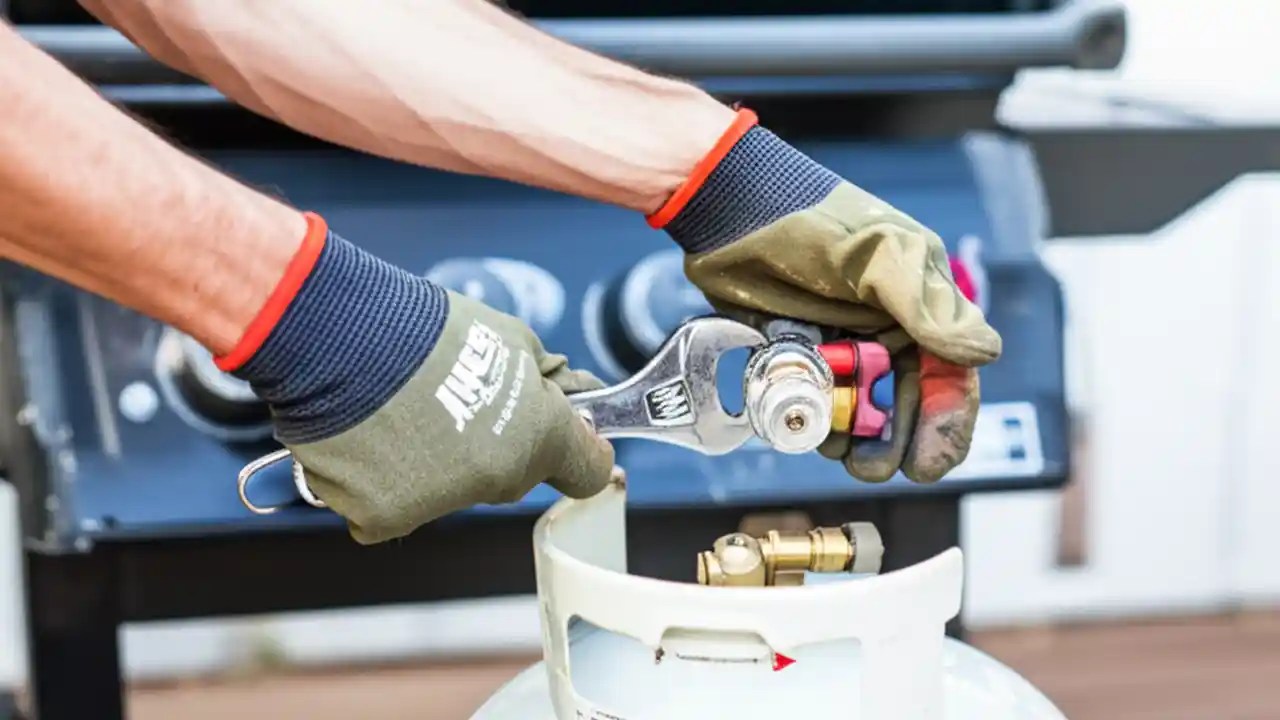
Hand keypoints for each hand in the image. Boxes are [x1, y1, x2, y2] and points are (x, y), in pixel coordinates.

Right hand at [221, 214, 613, 542]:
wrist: (334, 335)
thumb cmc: (419, 327)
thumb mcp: (511, 337)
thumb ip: (546, 380)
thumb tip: (568, 399)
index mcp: (538, 435)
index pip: (588, 472)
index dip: (577, 450)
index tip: (565, 437)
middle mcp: (496, 480)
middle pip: (510, 479)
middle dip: (493, 447)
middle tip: (451, 400)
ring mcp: (437, 505)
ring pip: (446, 496)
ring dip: (431, 466)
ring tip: (399, 414)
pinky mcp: (381, 519)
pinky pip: (390, 510)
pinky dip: (380, 483)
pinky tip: (367, 440)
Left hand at [652, 110, 1000, 482]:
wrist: (732, 207)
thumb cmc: (812, 220)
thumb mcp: (878, 254)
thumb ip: (927, 305)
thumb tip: (984, 355)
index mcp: (920, 305)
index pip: (951, 377)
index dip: (945, 424)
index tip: (927, 464)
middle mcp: (887, 328)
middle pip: (907, 405)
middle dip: (895, 443)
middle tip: (871, 468)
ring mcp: (842, 343)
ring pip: (860, 411)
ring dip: (854, 440)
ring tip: (838, 451)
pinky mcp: (799, 353)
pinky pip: (815, 402)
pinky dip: (813, 421)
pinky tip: (803, 429)